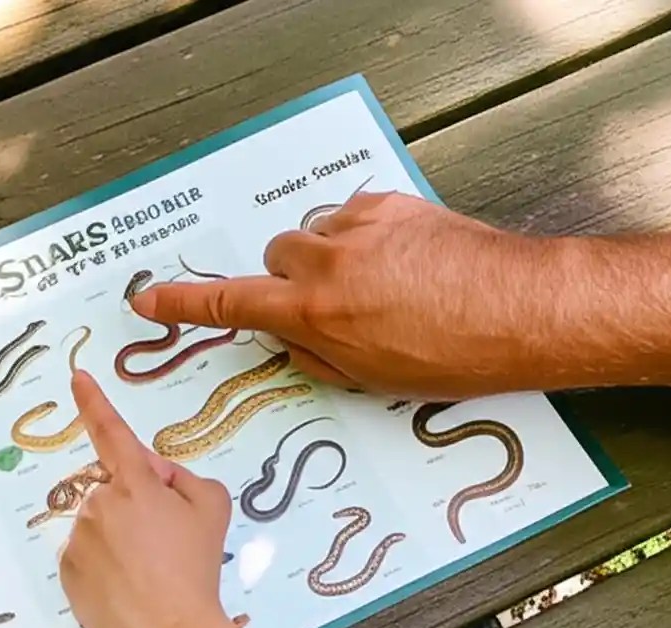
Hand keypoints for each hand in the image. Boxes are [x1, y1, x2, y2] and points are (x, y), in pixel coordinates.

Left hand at [58, 370, 234, 627]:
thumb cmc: (196, 569)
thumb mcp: (211, 507)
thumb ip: (182, 476)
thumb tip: (155, 474)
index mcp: (134, 482)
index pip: (110, 431)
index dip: (93, 400)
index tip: (76, 376)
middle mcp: (98, 503)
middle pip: (114, 490)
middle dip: (135, 504)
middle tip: (165, 541)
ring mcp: (78, 539)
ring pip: (99, 525)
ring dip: (120, 537)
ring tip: (151, 571)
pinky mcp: (66, 572)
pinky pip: (85, 556)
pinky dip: (104, 566)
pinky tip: (129, 587)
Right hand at [132, 191, 555, 398]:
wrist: (521, 310)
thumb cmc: (454, 358)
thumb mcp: (372, 380)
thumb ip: (315, 356)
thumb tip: (292, 340)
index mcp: (313, 313)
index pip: (229, 305)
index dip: (183, 304)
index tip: (148, 300)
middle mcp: (326, 264)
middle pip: (276, 257)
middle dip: (292, 279)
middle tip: (330, 306)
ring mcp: (358, 227)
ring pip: (315, 234)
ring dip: (330, 256)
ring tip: (378, 283)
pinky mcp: (390, 203)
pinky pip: (354, 215)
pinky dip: (365, 235)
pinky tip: (401, 259)